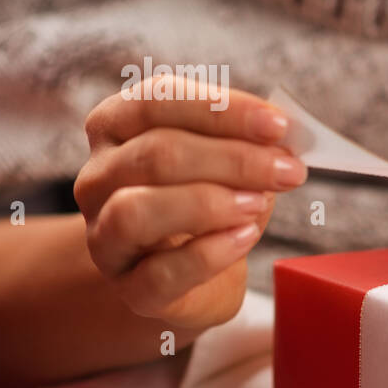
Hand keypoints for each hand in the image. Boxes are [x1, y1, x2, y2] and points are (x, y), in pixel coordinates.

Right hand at [74, 77, 305, 329]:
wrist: (196, 276)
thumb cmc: (213, 203)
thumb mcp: (230, 163)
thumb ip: (251, 143)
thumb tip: (286, 137)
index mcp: (116, 127)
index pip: (156, 99)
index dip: (220, 109)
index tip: (278, 124)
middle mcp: (98, 178)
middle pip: (155, 154)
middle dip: (233, 160)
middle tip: (289, 171)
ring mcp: (104, 236)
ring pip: (136, 210)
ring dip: (209, 203)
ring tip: (259, 204)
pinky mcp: (129, 288)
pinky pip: (159, 272)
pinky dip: (209, 253)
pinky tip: (245, 238)